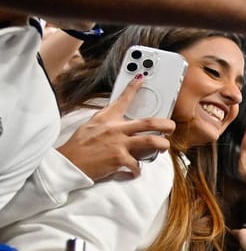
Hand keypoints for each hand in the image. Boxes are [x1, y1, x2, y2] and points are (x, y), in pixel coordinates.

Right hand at [56, 77, 173, 179]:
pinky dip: (136, 170)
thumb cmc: (79, 146)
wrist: (68, 163)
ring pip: (151, 142)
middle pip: (149, 123)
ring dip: (162, 145)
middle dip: (166, 124)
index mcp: (107, 119)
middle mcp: (115, 129)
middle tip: (171, 126)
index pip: (122, 100)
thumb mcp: (91, 126)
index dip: (133, 88)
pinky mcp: (120, 159)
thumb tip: (121, 122)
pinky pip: (137, 165)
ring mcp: (119, 144)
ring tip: (163, 147)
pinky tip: (132, 171)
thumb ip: (107, 122)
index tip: (141, 78)